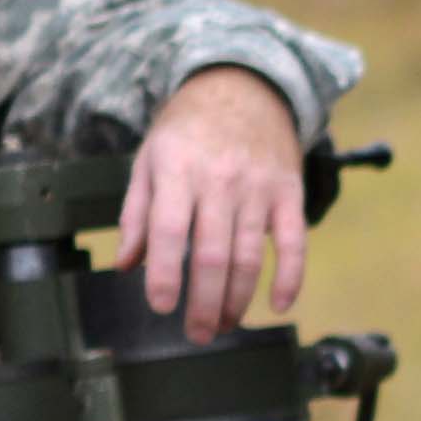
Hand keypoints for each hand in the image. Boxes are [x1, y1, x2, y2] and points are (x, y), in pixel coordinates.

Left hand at [120, 64, 311, 328]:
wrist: (242, 86)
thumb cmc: (187, 130)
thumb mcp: (149, 159)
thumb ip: (136, 213)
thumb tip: (126, 264)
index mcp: (177, 170)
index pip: (169, 229)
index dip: (165, 273)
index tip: (162, 306)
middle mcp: (219, 179)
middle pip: (211, 253)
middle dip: (204, 302)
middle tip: (197, 333)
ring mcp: (258, 187)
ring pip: (249, 255)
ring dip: (238, 299)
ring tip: (224, 324)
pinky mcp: (288, 192)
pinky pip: (294, 241)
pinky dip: (290, 277)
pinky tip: (279, 304)